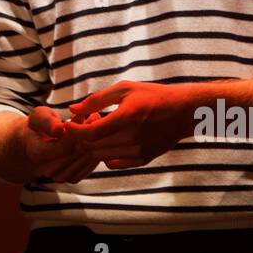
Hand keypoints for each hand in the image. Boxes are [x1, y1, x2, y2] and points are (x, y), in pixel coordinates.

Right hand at [22, 107, 102, 184]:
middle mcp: (49, 170)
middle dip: (88, 134)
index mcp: (38, 153)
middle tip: (95, 116)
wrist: (34, 145)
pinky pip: (90, 165)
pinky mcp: (72, 178)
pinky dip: (95, 150)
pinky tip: (94, 138)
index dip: (76, 130)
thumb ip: (47, 121)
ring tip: (95, 123)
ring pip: (86, 160)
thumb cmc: (37, 127)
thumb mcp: (37, 117)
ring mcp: (61, 177)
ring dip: (94, 141)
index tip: (83, 115)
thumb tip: (59, 129)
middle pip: (77, 153)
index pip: (65, 145)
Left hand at [63, 81, 197, 168]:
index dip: (74, 131)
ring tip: (95, 131)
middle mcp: (132, 138)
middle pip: (93, 146)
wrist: (183, 112)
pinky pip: (113, 164)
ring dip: (91, 146)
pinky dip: (105, 155)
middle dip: (80, 137)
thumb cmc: (153, 96)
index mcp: (127, 116)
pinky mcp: (142, 160)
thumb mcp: (125, 89)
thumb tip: (73, 109)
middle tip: (81, 125)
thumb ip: (97, 100)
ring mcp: (138, 151)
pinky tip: (109, 141)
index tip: (69, 125)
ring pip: (100, 156)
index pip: (91, 132)